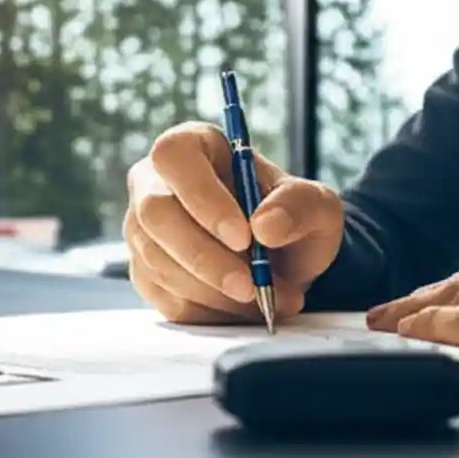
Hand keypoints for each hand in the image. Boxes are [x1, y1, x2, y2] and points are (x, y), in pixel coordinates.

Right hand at [124, 122, 343, 323]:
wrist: (282, 261)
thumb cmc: (290, 219)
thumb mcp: (316, 205)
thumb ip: (299, 206)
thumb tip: (265, 226)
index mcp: (192, 146)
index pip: (174, 156)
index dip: (202, 196)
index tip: (243, 237)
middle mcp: (153, 184)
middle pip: (155, 214)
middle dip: (204, 257)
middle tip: (251, 286)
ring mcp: (142, 230)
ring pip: (159, 262)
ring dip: (214, 291)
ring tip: (265, 298)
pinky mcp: (145, 273)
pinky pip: (165, 298)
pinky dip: (208, 311)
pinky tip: (240, 307)